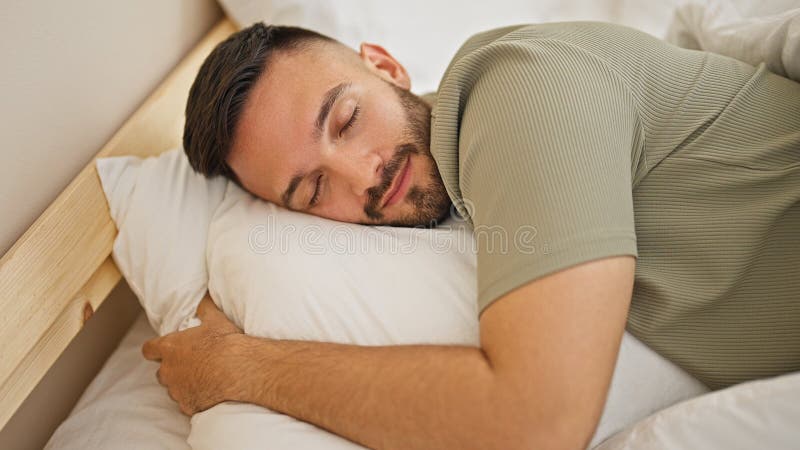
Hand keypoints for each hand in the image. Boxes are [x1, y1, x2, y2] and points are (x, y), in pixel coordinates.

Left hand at [142, 295, 244, 414]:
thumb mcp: (216, 319)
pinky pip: (187, 404)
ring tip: (204, 380)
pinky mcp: (188, 405)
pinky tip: (210, 394)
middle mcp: (168, 371)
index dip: (154, 350)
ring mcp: (177, 390)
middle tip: (191, 365)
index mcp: (170, 348)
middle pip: (161, 373)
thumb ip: (205, 307)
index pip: (149, 350)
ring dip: (183, 385)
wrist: (238, 370)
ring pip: (174, 390)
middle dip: (172, 370)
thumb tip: (205, 294)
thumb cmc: (225, 343)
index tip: (161, 350)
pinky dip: (195, 399)